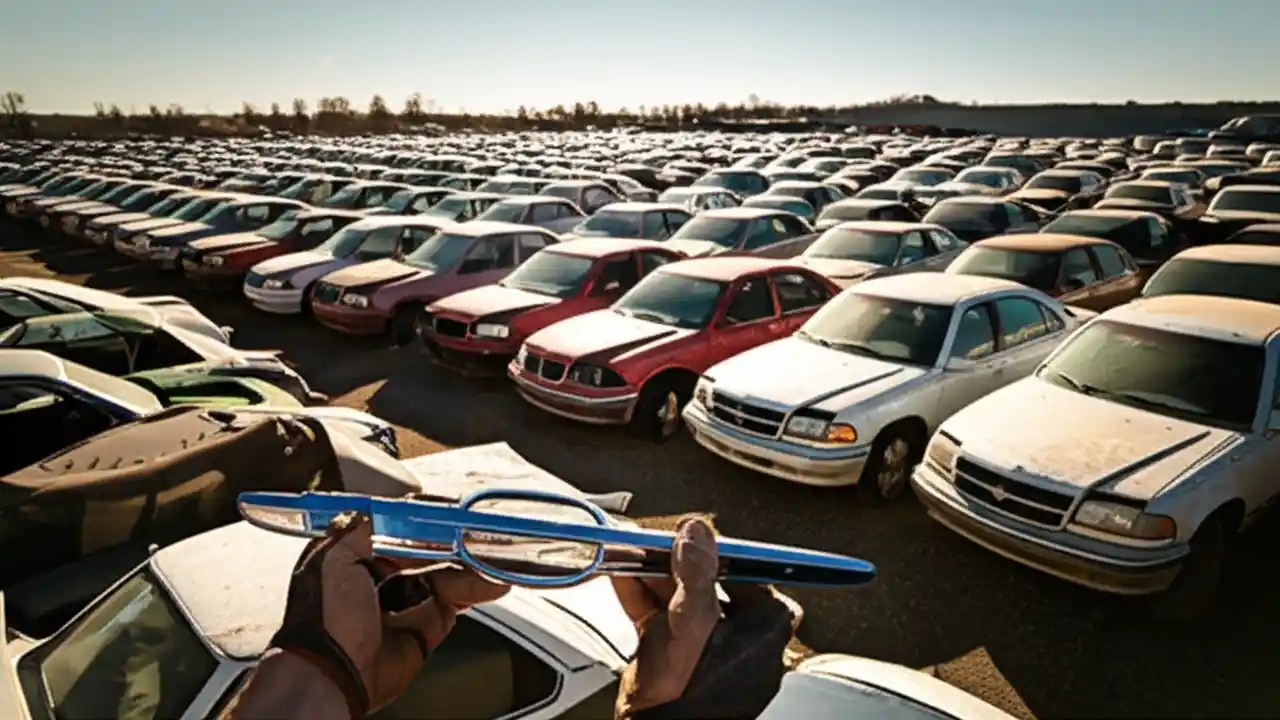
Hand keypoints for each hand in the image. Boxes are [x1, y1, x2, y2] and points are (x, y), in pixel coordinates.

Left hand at [222, 512, 508, 719]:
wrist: (333, 676)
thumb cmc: (323, 619)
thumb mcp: (334, 559)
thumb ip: (364, 528)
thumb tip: (396, 509)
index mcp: (358, 553)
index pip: (402, 525)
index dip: (429, 518)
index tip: (454, 512)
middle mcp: (384, 574)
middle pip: (431, 547)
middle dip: (458, 540)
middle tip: (483, 533)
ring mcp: (407, 600)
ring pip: (449, 571)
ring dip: (474, 564)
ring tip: (498, 558)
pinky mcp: (426, 625)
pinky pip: (457, 600)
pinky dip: (477, 589)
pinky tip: (494, 581)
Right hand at [612, 517, 801, 718]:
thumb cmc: (696, 697)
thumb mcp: (696, 625)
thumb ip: (697, 575)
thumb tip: (697, 532)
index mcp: (764, 626)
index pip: (745, 569)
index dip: (714, 549)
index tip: (691, 532)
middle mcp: (738, 632)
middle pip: (704, 578)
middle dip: (670, 557)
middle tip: (651, 540)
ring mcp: (703, 642)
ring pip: (676, 593)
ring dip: (648, 571)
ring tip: (627, 551)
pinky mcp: (672, 651)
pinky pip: (655, 610)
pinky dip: (637, 591)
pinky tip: (619, 572)